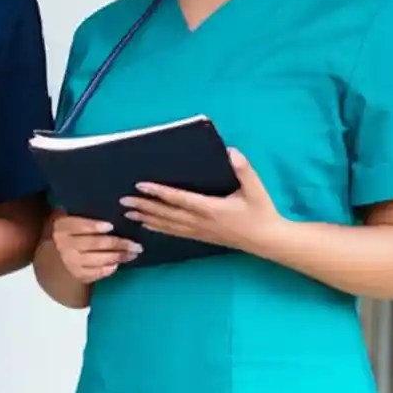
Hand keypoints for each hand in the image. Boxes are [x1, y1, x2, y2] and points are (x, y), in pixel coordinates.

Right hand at [47, 209, 141, 282]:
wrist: (61, 252)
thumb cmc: (76, 230)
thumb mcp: (76, 218)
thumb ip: (89, 214)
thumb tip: (114, 211)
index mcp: (62, 227)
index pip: (78, 226)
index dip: (93, 226)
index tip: (111, 226)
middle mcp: (64, 245)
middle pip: (92, 244)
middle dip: (116, 243)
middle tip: (135, 244)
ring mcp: (70, 261)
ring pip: (97, 260)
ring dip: (118, 257)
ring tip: (133, 253)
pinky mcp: (78, 274)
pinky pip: (96, 273)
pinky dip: (109, 269)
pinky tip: (118, 263)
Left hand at [120, 148, 283, 252]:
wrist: (268, 240)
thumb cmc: (262, 212)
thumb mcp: (256, 189)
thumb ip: (243, 170)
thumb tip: (231, 151)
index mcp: (212, 208)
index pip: (179, 198)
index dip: (159, 192)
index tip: (141, 185)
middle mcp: (201, 221)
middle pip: (166, 213)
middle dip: (144, 205)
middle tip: (123, 199)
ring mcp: (200, 231)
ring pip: (167, 225)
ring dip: (146, 217)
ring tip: (128, 212)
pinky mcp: (201, 237)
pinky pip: (175, 232)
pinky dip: (159, 228)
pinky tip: (146, 225)